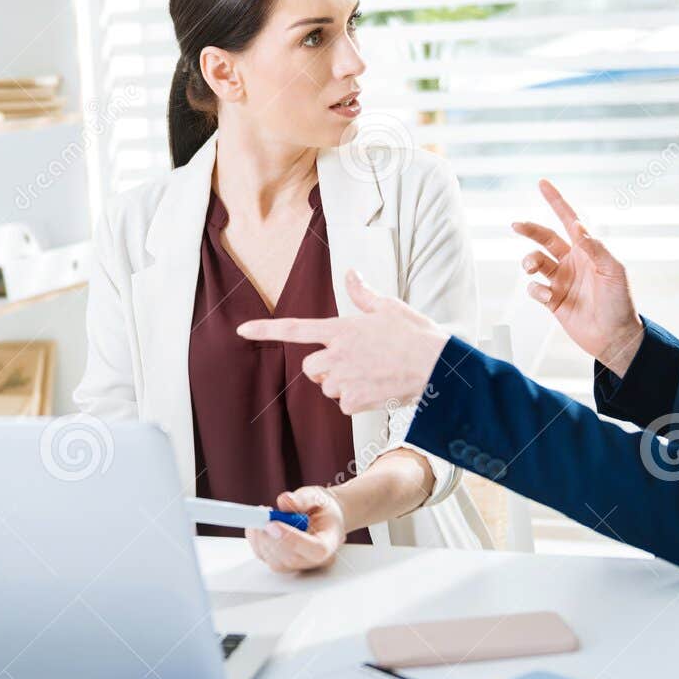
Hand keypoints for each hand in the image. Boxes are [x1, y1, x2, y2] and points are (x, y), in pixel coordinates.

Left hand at [236, 270, 448, 413]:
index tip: (242, 329)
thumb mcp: (388, 306)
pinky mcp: (354, 400)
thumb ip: (363, 293)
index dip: (265, 329)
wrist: (436, 365)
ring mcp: (344, 379)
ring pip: (327, 387)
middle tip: (351, 362)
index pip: (294, 328)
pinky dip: (356, 400)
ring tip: (371, 373)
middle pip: (310, 368)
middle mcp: (337, 354)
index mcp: (340, 328)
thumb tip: (351, 274)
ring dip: (342, 383)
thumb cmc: (415, 334)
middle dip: (324, 368)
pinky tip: (376, 389)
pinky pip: (343, 404)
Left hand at [246, 486, 344, 572]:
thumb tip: (284, 501)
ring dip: (261, 538)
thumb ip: (303, 499)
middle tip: (261, 515)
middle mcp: (315, 560)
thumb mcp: (317, 496)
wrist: (321, 517)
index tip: (272, 523)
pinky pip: (264, 557)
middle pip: (292, 559)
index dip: (293, 540)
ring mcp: (298, 565)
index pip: (315, 550)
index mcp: (330, 543)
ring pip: (275, 562)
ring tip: (263, 514)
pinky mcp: (281, 563)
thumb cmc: (322, 509)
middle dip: (271, 538)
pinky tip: (258, 524)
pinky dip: (256, 539)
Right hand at [513, 180, 643, 376]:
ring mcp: (561, 280)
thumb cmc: (620, 303)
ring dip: (530, 261)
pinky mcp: (552, 299)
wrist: (614, 337)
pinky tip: (549, 298)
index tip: (542, 184)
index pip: (569, 220)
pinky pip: (535, 288)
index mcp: (588, 250)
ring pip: (535, 261)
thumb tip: (577, 226)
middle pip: (544, 238)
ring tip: (534, 268)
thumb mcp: (613, 271)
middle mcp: (572, 261)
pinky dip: (537, 290)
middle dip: (529, 230)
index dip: (556, 201)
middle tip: (516, 225)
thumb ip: (595, 248)